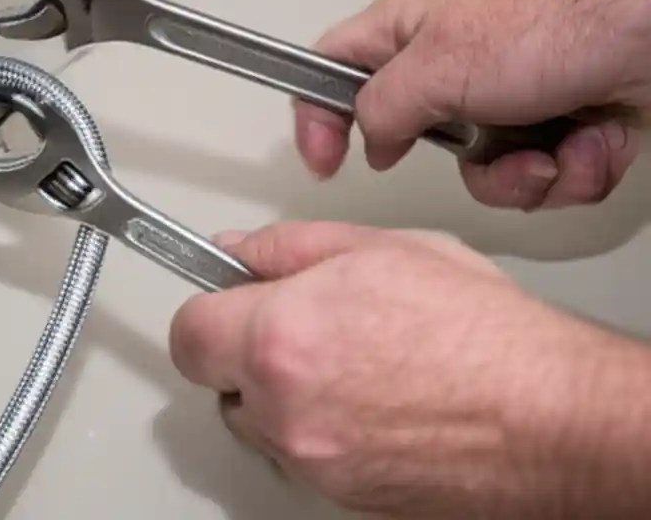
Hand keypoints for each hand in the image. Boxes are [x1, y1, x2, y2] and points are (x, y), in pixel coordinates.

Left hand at [169, 221, 650, 518]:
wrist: (553, 421)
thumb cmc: (486, 336)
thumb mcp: (382, 249)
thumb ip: (291, 247)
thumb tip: (240, 250)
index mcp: (280, 335)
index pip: (188, 330)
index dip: (209, 308)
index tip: (225, 298)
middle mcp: (282, 406)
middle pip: (216, 382)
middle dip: (243, 353)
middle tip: (297, 328)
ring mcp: (310, 458)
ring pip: (259, 424)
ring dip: (281, 397)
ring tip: (350, 366)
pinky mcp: (339, 495)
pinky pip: (303, 456)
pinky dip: (321, 432)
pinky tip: (372, 403)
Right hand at [296, 0, 650, 208]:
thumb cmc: (556, 25)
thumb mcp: (436, 68)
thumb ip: (379, 109)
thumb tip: (368, 138)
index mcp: (410, 27)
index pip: (333, 69)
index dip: (318, 117)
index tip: (323, 161)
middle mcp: (456, 61)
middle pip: (421, 139)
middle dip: (466, 163)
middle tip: (481, 143)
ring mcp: (512, 95)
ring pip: (486, 172)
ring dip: (524, 174)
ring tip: (553, 146)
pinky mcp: (562, 123)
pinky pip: (542, 177)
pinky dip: (571, 169)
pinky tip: (591, 138)